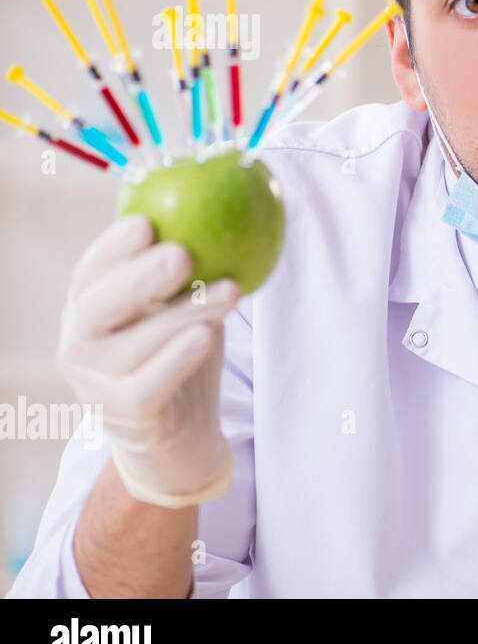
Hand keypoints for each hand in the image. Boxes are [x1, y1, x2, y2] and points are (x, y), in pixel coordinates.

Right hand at [56, 214, 241, 506]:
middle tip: (183, 253)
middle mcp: (80, 344)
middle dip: (140, 276)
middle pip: (98, 306)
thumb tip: (222, 209)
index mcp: (88, 308)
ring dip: (185, 314)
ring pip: (135, 345)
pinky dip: (178, 359)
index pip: (90, 272)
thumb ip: (185, 270)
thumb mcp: (178, 307)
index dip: (113, 247)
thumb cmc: (179, 354)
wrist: (181, 434)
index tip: (146, 221)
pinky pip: (149, 385)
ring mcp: (95, 385)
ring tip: (231, 291)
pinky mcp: (125, 417)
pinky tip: (207, 335)